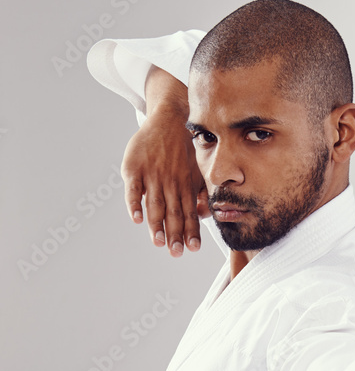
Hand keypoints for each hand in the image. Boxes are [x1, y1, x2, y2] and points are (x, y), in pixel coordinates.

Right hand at [121, 106, 209, 255]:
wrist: (171, 118)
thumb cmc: (185, 149)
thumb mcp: (199, 169)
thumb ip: (201, 193)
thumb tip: (204, 215)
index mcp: (186, 186)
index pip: (189, 214)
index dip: (190, 232)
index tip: (192, 248)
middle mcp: (170, 183)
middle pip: (172, 213)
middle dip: (174, 234)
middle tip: (175, 252)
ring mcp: (152, 175)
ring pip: (155, 204)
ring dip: (156, 225)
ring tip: (159, 242)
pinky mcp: (134, 168)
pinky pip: (134, 189)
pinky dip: (134, 204)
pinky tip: (136, 219)